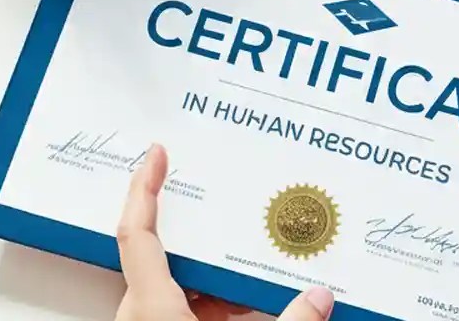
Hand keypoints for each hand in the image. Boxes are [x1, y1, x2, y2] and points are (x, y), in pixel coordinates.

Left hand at [116, 143, 336, 320]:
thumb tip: (320, 297)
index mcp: (151, 307)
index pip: (138, 233)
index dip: (144, 187)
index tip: (156, 154)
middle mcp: (140, 314)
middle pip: (164, 256)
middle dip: (201, 234)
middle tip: (223, 205)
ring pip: (176, 287)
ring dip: (211, 275)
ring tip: (249, 262)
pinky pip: (180, 311)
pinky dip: (210, 305)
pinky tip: (244, 307)